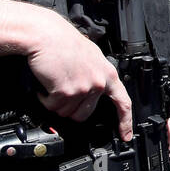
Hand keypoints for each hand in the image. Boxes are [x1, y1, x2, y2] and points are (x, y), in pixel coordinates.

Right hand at [25, 11, 133, 139]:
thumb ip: (95, 75)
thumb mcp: (91, 57)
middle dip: (69, 109)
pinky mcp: (66, 92)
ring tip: (53, 83)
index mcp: (107, 74)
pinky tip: (46, 84)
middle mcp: (98, 83)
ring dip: (55, 103)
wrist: (46, 35)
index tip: (125, 135)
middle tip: (61, 93)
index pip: (123, 102)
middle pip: (84, 115)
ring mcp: (83, 89)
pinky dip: (44, 98)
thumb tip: (92, 92)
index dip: (125, 122)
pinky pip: (52, 106)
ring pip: (66, 112)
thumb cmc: (64, 42)